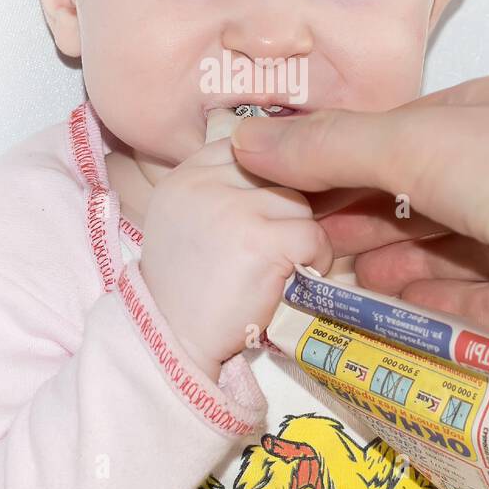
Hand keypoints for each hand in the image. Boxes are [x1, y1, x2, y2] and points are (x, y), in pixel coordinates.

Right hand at [138, 133, 333, 380]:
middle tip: (276, 249)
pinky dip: (316, 261)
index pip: (248, 147)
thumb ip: (222, 188)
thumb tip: (285, 167)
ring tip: (281, 267)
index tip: (269, 214)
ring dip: (303, 237)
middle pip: (279, 174)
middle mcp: (205, 181)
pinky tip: (294, 280)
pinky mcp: (260, 240)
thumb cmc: (187, 289)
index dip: (269, 178)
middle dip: (287, 213)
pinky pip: (313, 236)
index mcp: (186, 174)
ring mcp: (232, 207)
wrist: (172, 341)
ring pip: (300, 204)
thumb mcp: (186, 220)